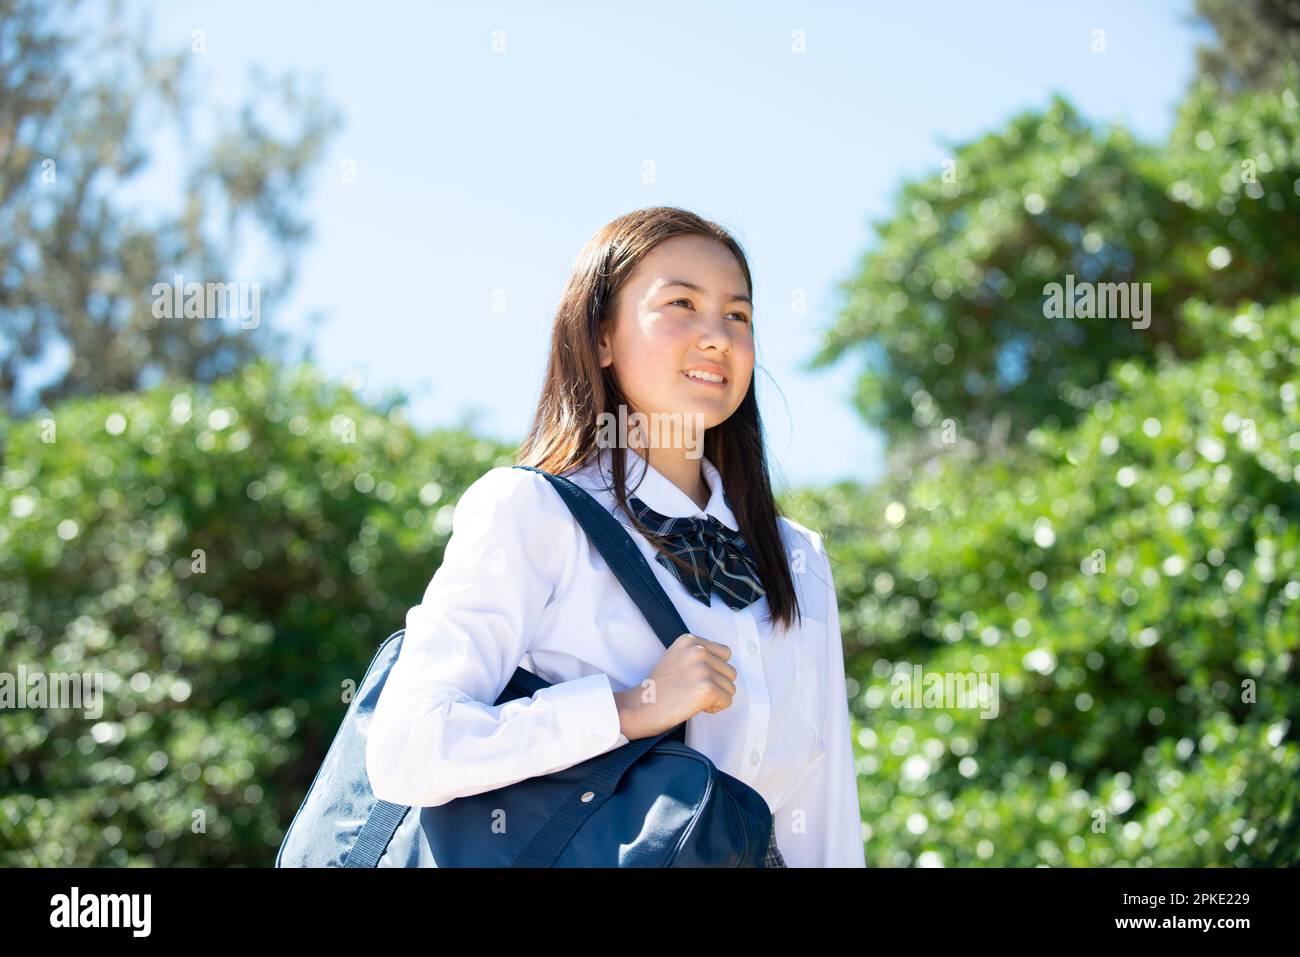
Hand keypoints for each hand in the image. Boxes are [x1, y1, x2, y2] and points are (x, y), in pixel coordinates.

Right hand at [614, 633, 736, 739]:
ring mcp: (703, 668)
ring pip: (730, 687)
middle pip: (730, 671)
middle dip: (716, 684)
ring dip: (716, 696)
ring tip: (693, 698)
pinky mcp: (708, 688)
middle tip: (692, 691)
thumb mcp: (677, 657)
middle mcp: (698, 650)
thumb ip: (700, 654)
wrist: (641, 707)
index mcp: (690, 640)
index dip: (714, 670)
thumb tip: (725, 664)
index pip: (725, 654)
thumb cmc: (660, 688)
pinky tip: (696, 706)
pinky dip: (715, 707)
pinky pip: (727, 700)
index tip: (695, 679)